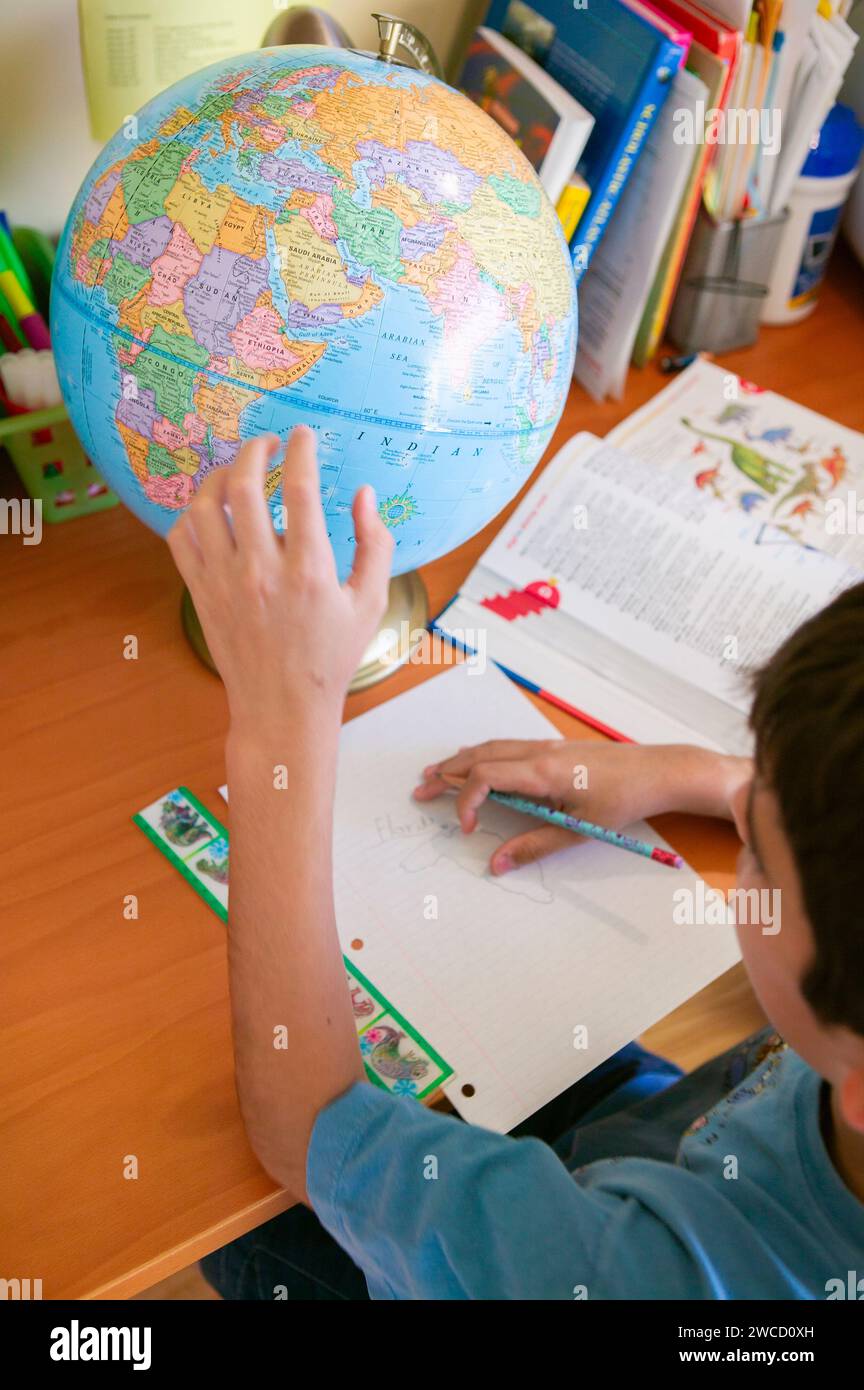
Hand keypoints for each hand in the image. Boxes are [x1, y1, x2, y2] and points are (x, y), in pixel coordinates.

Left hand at [167, 428, 393, 735]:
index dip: (301, 451)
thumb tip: (363, 494)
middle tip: (268, 444)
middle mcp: (261, 571)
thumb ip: (375, 544)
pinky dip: (192, 514)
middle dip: (254, 450)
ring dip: (219, 475)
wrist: (282, 707)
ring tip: (236, 470)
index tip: (304, 435)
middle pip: (244, 485)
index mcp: (309, 571)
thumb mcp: (369, 603)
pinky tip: (212, 510)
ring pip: (204, 506)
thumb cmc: (331, 657)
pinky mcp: (201, 593)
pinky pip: (181, 537)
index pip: (300, 490)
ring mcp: (224, 582)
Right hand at [414, 739, 745, 872]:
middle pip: (479, 756)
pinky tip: (475, 764)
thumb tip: (496, 865)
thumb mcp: (578, 830)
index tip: (465, 828)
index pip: (486, 776)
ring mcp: (545, 746)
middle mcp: (538, 751)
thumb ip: (533, 846)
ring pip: (490, 747)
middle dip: (446, 774)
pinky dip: (481, 756)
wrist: (659, 771)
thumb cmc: (623, 802)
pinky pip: (506, 747)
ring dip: (460, 761)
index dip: (465, 800)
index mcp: (542, 770)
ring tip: (436, 775)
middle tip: (419, 790)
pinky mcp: (554, 748)